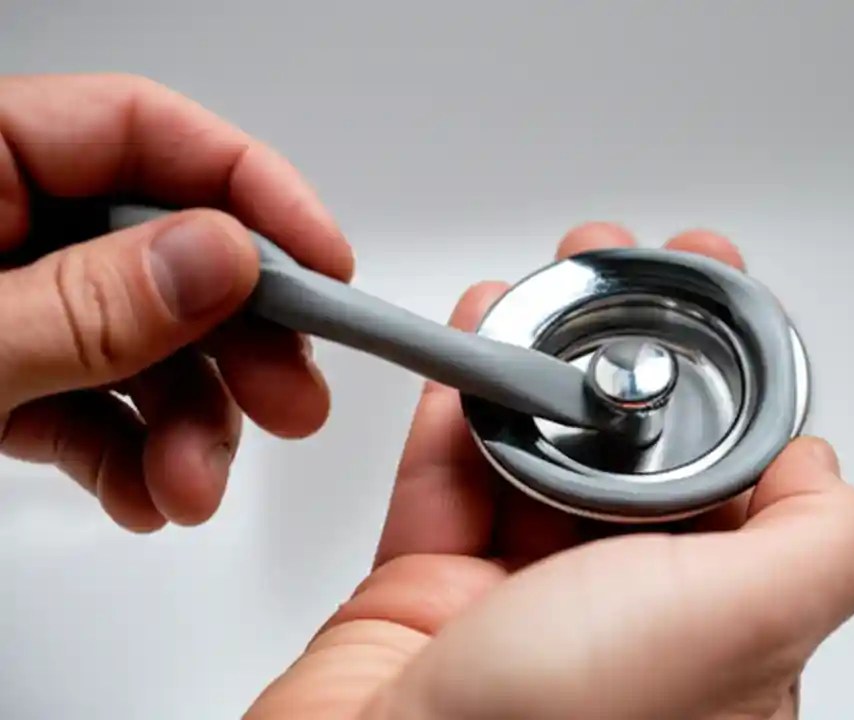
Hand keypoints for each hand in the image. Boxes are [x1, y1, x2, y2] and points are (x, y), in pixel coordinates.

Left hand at [0, 73, 353, 530]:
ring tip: (191, 489)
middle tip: (289, 404)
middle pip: (162, 248)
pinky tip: (143, 495)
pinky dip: (126, 454)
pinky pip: (87, 399)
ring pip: (137, 340)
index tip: (329, 269)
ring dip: (187, 424)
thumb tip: (221, 258)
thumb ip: (83, 305)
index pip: (142, 130)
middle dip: (236, 342)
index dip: (252, 190)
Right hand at [246, 228, 853, 718]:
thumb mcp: (746, 625)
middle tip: (628, 264)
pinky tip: (478, 333)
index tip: (720, 306)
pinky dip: (462, 399)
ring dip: (547, 359)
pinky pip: (448, 475)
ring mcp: (522, 612)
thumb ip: (822, 543)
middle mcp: (625, 626)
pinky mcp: (427, 598)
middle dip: (635, 351)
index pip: (743, 489)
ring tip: (553, 277)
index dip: (732, 390)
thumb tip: (822, 469)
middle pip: (638, 458)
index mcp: (720, 639)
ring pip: (543, 454)